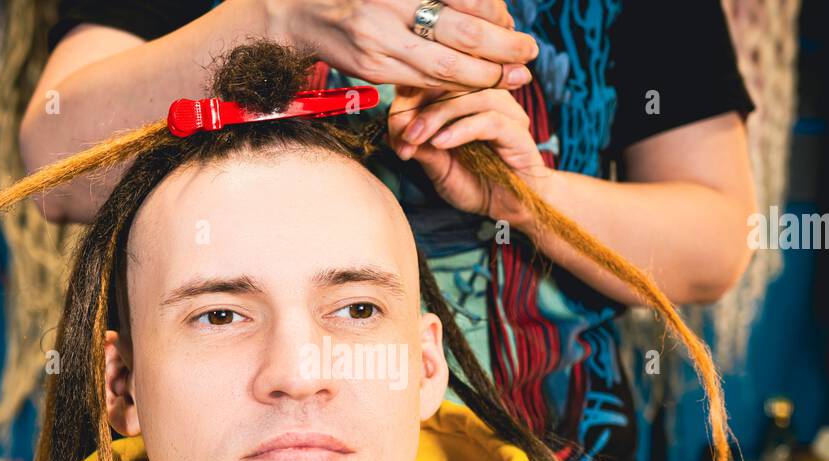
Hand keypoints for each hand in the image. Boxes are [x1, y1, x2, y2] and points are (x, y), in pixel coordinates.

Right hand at [272, 0, 538, 90]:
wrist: (299, 10)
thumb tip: (488, 5)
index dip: (497, 13)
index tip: (512, 21)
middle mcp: (390, 7)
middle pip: (463, 33)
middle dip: (503, 48)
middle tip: (529, 53)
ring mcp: (380, 41)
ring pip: (445, 67)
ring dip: (485, 75)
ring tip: (512, 75)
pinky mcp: (374, 67)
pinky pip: (424, 81)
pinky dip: (454, 84)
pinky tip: (474, 82)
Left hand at [387, 84, 552, 221]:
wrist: (512, 209)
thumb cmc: (478, 185)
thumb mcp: (439, 168)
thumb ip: (420, 147)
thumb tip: (393, 131)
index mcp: (467, 100)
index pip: (436, 80)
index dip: (409, 96)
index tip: (392, 125)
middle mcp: (488, 99)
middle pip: (450, 81)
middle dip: (418, 105)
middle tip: (400, 131)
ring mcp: (505, 112)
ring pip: (468, 95)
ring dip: (436, 116)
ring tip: (416, 138)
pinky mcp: (517, 131)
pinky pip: (488, 120)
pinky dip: (461, 129)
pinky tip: (441, 143)